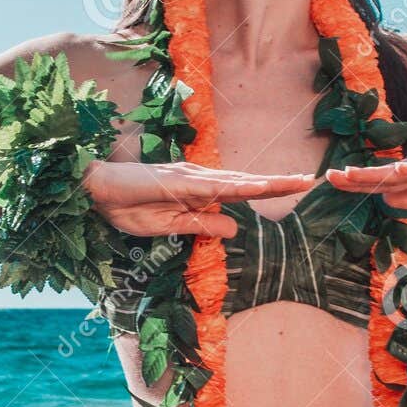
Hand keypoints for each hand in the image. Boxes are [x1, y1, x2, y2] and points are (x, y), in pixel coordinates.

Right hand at [85, 158, 318, 237]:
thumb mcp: (170, 227)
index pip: (240, 192)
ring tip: (296, 182)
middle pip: (246, 183)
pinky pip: (213, 186)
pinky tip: (257, 185)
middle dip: (278, 182)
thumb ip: (201, 226)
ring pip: (236, 181)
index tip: (295, 187)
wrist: (95, 190)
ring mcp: (189, 178)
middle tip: (311, 180)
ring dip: (266, 182)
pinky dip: (238, 186)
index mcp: (199, 192)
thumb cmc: (127, 207)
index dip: (268, 189)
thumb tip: (234, 229)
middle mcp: (199, 180)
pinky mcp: (177, 181)